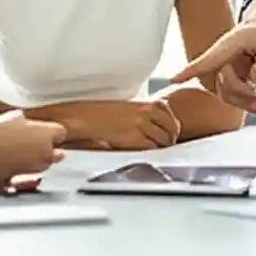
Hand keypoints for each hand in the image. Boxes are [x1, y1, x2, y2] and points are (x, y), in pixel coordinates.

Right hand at [55, 100, 181, 150]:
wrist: (83, 119)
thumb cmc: (99, 114)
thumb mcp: (125, 108)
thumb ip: (142, 114)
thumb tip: (154, 124)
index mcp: (144, 103)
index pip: (169, 113)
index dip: (172, 125)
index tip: (170, 131)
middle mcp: (145, 113)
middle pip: (170, 129)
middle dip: (169, 138)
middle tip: (164, 144)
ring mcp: (141, 126)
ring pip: (162, 140)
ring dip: (160, 146)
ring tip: (152, 149)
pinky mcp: (133, 139)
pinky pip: (150, 148)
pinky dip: (149, 151)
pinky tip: (142, 152)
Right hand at [169, 0, 255, 112]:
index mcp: (226, 47)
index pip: (206, 61)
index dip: (189, 71)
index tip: (173, 79)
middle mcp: (221, 60)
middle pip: (224, 86)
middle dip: (243, 95)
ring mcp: (225, 71)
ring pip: (227, 95)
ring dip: (245, 102)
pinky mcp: (230, 78)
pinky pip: (234, 96)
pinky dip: (247, 101)